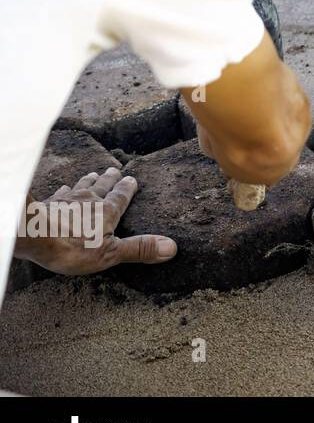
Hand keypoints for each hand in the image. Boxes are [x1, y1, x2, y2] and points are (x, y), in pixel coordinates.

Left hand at [16, 168, 176, 274]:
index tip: (132, 178)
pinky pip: (59, 194)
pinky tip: (64, 188)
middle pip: (102, 187)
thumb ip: (139, 249)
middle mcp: (89, 201)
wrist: (32, 236)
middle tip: (115, 169)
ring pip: (82, 187)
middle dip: (110, 179)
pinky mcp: (48, 205)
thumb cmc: (72, 247)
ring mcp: (67, 201)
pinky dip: (64, 191)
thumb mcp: (111, 253)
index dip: (127, 188)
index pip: (121, 196)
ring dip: (90, 181)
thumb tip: (172, 247)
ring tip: (94, 174)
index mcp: (107, 212)